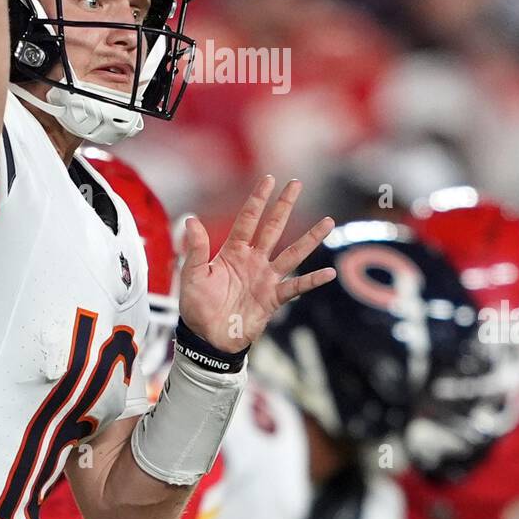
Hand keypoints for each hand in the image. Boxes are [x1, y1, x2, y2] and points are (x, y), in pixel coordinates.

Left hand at [177, 176, 336, 353]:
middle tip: (297, 184)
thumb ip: (194, 250)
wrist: (207, 338)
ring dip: (309, 238)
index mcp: (232, 251)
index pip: (248, 219)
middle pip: (273, 227)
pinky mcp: (273, 298)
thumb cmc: (197, 307)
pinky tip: (328, 273)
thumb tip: (190, 220)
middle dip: (284, 206)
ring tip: (328, 222)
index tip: (268, 180)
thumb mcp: (192, 276)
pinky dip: (312, 280)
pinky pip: (296, 286)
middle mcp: (253, 260)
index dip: (258, 200)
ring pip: (292, 253)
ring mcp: (265, 278)